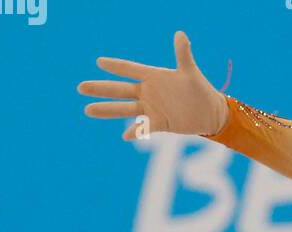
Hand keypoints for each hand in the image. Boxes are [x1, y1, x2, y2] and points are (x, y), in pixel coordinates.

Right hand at [77, 30, 227, 140]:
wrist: (211, 113)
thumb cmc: (200, 90)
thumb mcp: (190, 72)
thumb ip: (182, 54)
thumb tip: (180, 35)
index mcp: (153, 77)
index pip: (130, 69)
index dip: (116, 66)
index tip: (99, 62)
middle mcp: (148, 92)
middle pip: (120, 90)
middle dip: (100, 89)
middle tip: (80, 87)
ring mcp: (152, 108)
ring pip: (125, 109)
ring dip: (107, 109)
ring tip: (87, 110)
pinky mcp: (160, 123)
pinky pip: (145, 128)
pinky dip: (136, 132)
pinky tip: (125, 136)